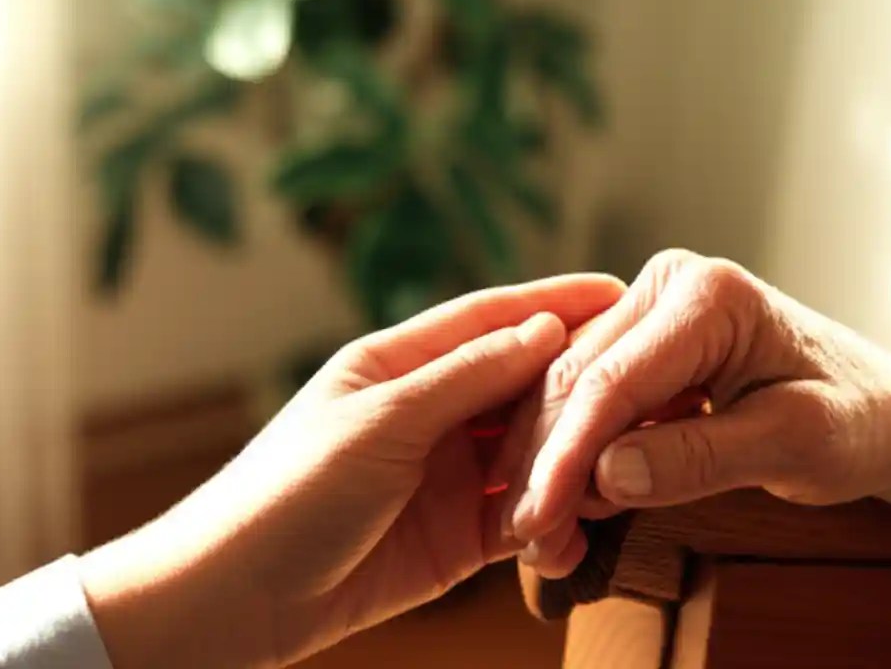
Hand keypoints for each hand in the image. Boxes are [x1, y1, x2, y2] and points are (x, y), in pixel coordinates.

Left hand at [79, 274, 624, 667]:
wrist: (240, 598)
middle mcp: (431, 413)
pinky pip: (522, 517)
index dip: (555, 302)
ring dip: (574, 455)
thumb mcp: (382, 421)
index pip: (492, 319)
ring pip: (532, 452)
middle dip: (581, 383)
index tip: (618, 291)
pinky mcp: (458, 537)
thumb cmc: (288, 492)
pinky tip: (583, 519)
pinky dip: (554, 518)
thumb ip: (467, 376)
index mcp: (401, 364)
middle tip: (650, 382)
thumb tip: (545, 330)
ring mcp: (446, 476)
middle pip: (522, 384)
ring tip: (628, 453)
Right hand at [499, 250, 890, 576]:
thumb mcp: (797, 444)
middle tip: (531, 543)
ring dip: (549, 463)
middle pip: (574, 380)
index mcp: (709, 294)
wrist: (885, 410)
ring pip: (567, 389)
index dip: (565, 456)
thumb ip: (703, 457)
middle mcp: (668, 285)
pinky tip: (572, 505)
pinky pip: (589, 398)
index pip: (612, 380)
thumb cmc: (860, 419)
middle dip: (546, 465)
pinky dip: (573, 454)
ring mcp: (651, 311)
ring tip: (545, 538)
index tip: (538, 521)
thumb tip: (605, 474)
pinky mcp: (644, 343)